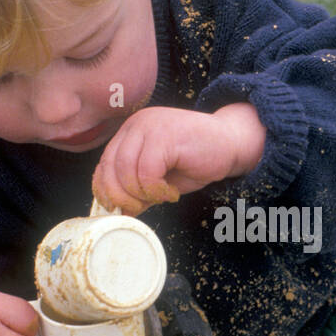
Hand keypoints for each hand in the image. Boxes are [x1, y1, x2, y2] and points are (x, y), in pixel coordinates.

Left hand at [92, 102, 265, 215]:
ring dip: (141, 194)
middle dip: (121, 197)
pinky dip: (156, 190)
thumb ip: (138, 189)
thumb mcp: (161, 178)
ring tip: (161, 198)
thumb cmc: (198, 160)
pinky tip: (171, 192)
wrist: (231, 143)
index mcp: (131, 132)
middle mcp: (136, 125)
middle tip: (138, 210)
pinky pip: (147, 171)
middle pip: (111, 167)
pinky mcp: (165, 135)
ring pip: (126, 170)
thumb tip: (119, 211)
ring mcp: (150, 126)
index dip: (105, 189)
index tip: (115, 209)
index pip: (104, 163)